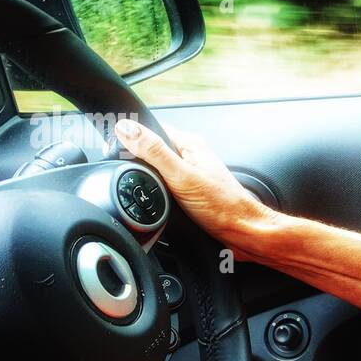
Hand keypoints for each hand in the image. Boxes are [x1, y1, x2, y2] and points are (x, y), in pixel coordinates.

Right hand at [114, 119, 274, 258]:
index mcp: (190, 144)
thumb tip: (127, 128)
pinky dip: (157, 193)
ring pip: (158, 170)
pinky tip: (155, 201)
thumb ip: (154, 151)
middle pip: (153, 150)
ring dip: (148, 179)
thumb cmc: (222, 206)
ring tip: (143, 189)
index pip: (152, 128)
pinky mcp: (191, 193)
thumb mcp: (181, 176)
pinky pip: (166, 186)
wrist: (244, 232)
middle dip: (137, 160)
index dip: (132, 135)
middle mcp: (191, 157)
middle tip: (128, 174)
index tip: (116, 147)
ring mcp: (192, 175)